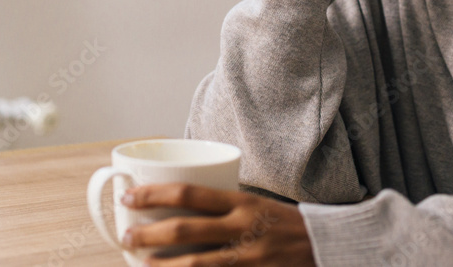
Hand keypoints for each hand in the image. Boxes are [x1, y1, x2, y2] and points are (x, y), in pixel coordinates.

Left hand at [120, 183, 316, 266]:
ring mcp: (248, 258)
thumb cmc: (284, 223)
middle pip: (185, 229)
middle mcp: (243, 227)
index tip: (128, 196)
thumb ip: (220, 207)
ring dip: (161, 266)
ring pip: (195, 265)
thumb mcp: (254, 204)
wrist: (327, 246)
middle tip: (125, 236)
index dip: (154, 194)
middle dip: (147, 234)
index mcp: (241, 201)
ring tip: (140, 263)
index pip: (189, 192)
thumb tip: (174, 205)